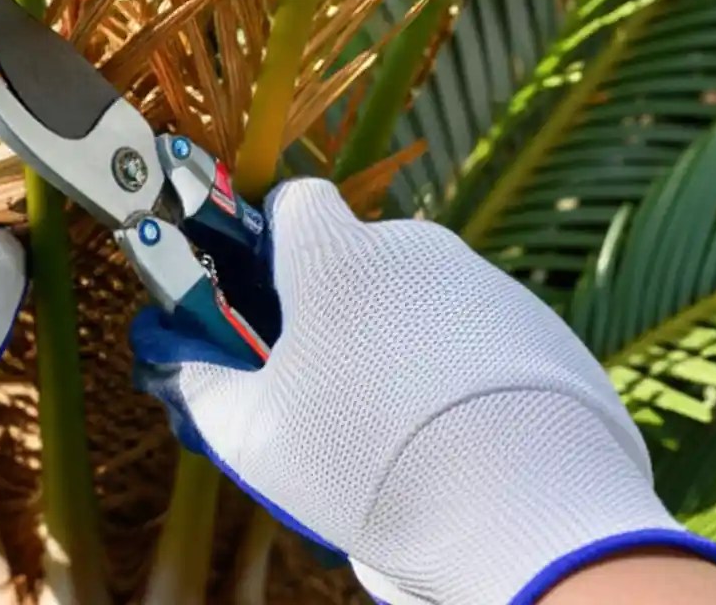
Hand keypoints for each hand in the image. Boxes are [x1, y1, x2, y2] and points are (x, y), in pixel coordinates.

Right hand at [132, 178, 715, 603]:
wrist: (521, 513)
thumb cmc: (362, 462)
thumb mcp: (252, 435)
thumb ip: (200, 386)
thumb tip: (176, 363)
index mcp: (335, 257)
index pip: (295, 201)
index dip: (273, 243)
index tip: (268, 300)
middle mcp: (414, 249)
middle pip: (358, 256)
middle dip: (339, 306)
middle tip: (329, 385)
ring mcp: (484, 283)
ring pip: (420, 296)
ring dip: (401, 339)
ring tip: (401, 426)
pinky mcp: (539, 325)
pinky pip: (479, 331)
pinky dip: (461, 366)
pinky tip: (459, 433)